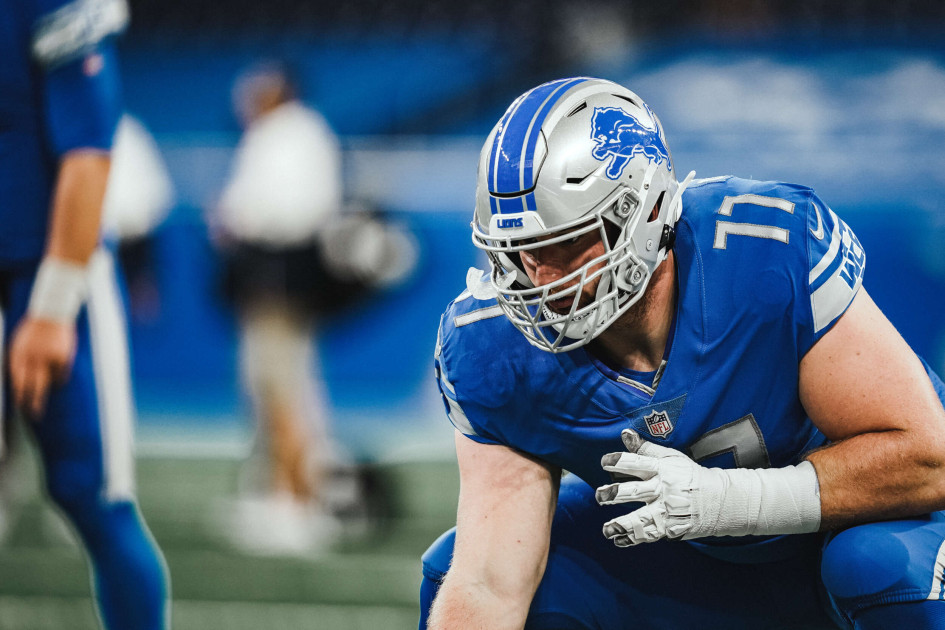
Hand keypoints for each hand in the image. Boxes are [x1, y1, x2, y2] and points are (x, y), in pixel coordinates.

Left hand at [8, 316, 75, 419]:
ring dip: (49, 383)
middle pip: (34, 385)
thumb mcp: (18, 342)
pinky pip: (61, 373)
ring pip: (50, 380)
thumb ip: (18, 359)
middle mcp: (33, 357)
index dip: (19, 393)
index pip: (18, 379)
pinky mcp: (63, 356)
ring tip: (49, 381)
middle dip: (34, 401)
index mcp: (19, 354)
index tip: (20, 404)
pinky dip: (60, 374)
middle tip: (34, 413)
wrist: (52, 311)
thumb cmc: (33, 327)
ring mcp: (49, 357)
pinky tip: (58, 368)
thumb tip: (16, 378)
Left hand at [595, 429, 713, 545]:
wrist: (720, 500)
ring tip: (606, 530)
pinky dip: (633, 538)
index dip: (620, 462)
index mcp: (663, 470)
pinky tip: (619, 540)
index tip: (604, 462)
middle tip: (599, 496)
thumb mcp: (672, 458)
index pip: (638, 463)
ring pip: (641, 518)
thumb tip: (625, 434)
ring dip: (622, 524)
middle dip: (615, 495)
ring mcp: (667, 511)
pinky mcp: (671, 528)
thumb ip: (646, 449)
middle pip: (636, 492)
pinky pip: (649, 534)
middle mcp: (663, 490)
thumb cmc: (691, 475)